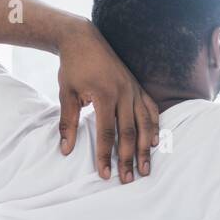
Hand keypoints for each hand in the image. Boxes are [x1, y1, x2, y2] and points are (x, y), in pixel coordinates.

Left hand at [56, 21, 160, 182]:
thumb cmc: (73, 67)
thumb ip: (68, 123)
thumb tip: (65, 151)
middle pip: (129, 132)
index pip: (107, 133)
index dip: (106, 155)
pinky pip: (151, 109)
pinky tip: (154, 141)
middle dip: (129, 158)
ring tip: (146, 168)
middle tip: (129, 179)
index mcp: (105, 95)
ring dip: (146, 148)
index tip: (105, 174)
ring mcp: (133, 89)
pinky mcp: (137, 87)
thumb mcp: (66, 94)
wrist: (84, 39)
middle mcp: (123, 93)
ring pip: (144, 124)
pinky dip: (154, 126)